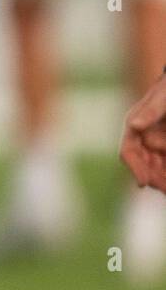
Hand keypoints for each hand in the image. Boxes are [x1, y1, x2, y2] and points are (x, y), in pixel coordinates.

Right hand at [120, 72, 165, 192]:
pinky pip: (164, 164)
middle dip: (154, 180)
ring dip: (161, 179)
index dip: (135, 169)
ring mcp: (156, 145)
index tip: (143, 183)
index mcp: (134, 128)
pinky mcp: (165, 149)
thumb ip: (150, 112)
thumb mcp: (162, 99)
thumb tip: (134, 125)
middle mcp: (143, 140)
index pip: (128, 152)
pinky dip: (165, 173)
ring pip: (156, 169)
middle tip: (164, 190)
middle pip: (144, 166)